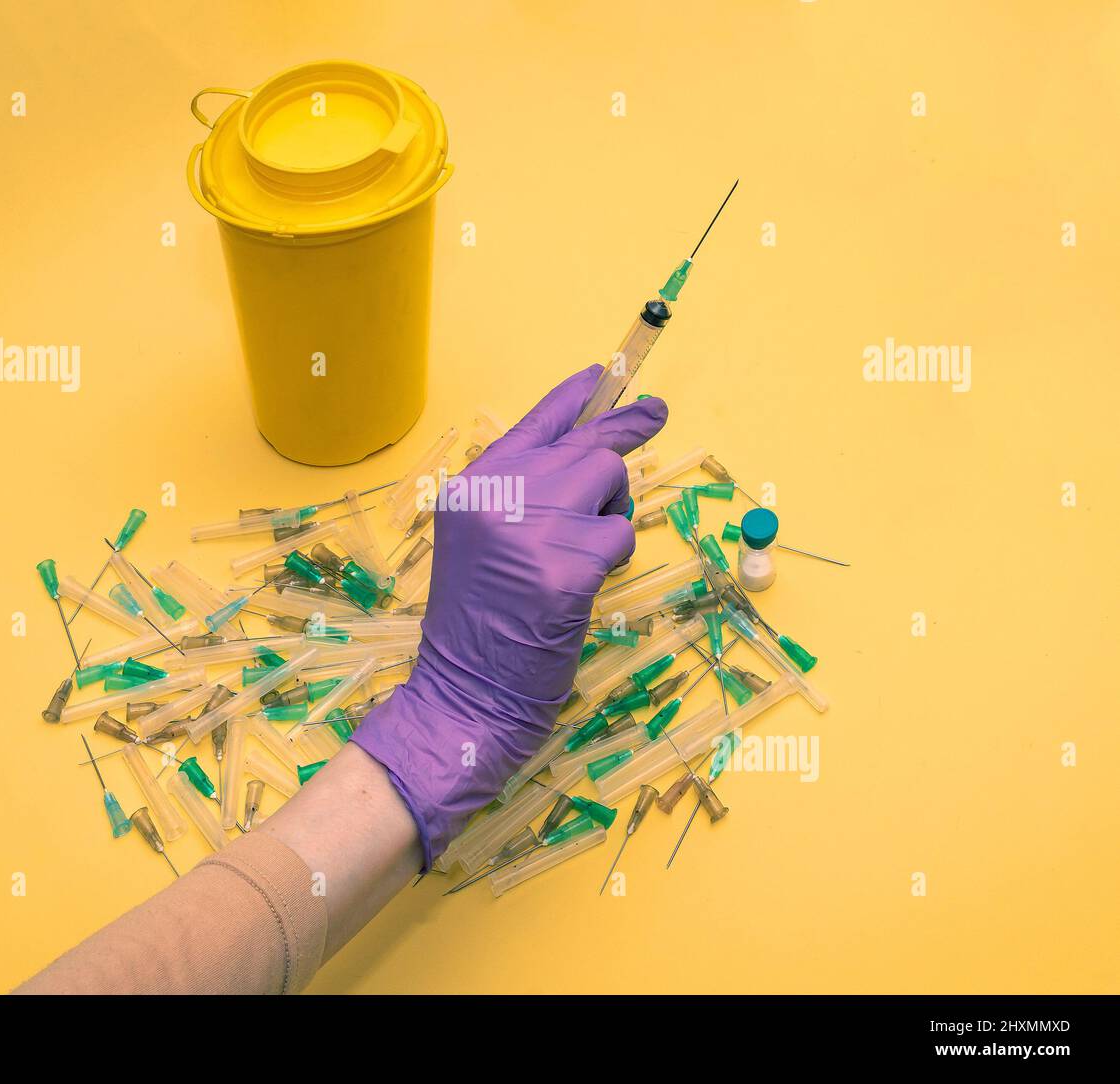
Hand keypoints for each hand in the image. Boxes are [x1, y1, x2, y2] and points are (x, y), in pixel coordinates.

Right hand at [352, 365, 668, 864]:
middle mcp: (500, 494)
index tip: (605, 373)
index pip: (536, 421)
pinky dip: (612, 559)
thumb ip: (521, 492)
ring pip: (609, 484)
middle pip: (585, 445)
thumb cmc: (479, 620)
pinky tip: (579, 587)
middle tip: (656, 411)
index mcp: (474, 485)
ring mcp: (534, 527)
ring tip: (576, 556)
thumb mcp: (480, 538)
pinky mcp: (569, 567)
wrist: (466, 687)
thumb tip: (588, 453)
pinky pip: (620, 536)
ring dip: (610, 515)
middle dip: (626, 431)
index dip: (576, 395)